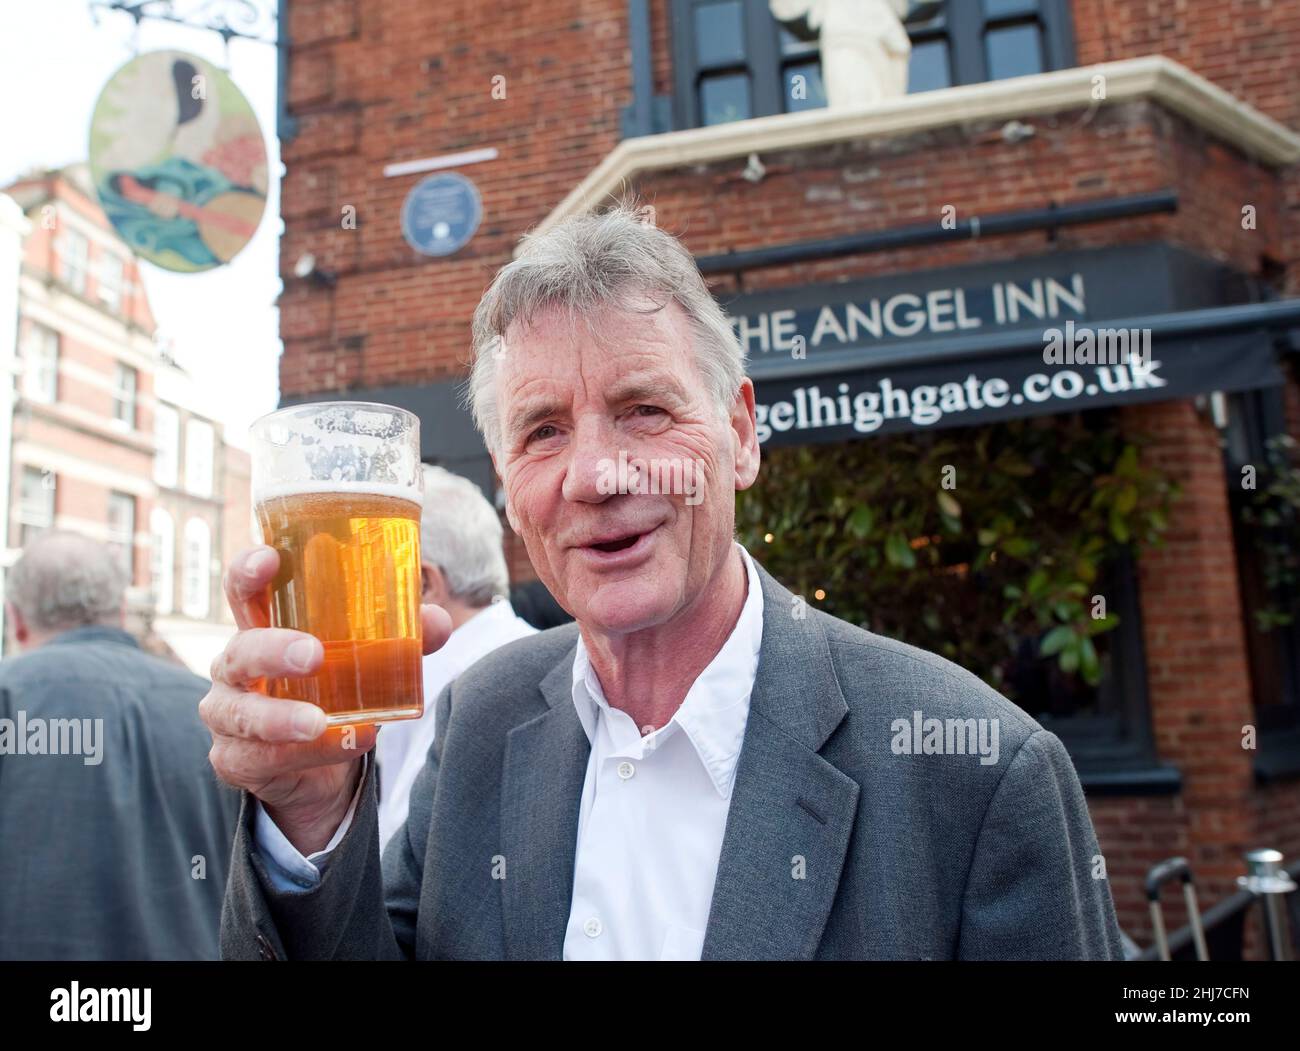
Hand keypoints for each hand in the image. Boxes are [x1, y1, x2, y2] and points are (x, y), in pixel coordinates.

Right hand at [201, 544, 452, 854]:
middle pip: (240, 652)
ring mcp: (229, 716)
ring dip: (282, 717)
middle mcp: (235, 669)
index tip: (270, 558)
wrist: (313, 766)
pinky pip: (265, 757)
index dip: (248, 572)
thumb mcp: (363, 661)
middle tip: (313, 654)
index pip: (244, 593)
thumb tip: (436, 622)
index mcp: (262, 630)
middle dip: (272, 651)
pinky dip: (309, 753)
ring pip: (244, 714)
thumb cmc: (330, 691)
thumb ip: (399, 640)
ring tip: (318, 721)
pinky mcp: (236, 759)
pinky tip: (346, 743)